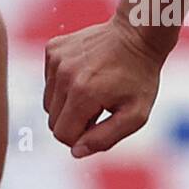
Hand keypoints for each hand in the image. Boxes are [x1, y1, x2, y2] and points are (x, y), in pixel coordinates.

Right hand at [44, 14, 163, 156]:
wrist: (138, 36)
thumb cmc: (140, 79)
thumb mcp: (136, 115)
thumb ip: (106, 138)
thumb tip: (76, 152)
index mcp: (83, 94)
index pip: (63, 134)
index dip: (81, 138)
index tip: (100, 125)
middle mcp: (63, 76)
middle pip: (53, 121)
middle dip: (75, 122)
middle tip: (101, 107)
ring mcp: (55, 60)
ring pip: (48, 102)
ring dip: (69, 104)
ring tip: (95, 91)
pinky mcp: (52, 49)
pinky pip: (49, 81)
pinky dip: (64, 84)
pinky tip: (87, 74)